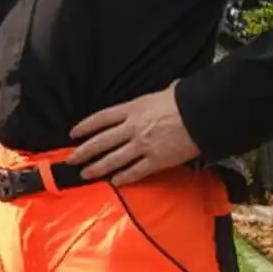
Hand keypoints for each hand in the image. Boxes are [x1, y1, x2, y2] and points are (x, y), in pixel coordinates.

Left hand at [65, 81, 200, 186]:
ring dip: (97, 168)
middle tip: (71, 159)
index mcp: (132, 109)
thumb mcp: (164, 92)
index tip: (73, 133)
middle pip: (101, 141)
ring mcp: (142, 145)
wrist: (201, 115)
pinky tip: (114, 182)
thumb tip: (168, 89)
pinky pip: (135, 171)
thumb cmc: (185, 100)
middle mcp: (132, 127)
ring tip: (85, 174)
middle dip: (84, 151)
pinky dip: (124, 178)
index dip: (85, 126)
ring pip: (113, 159)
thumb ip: (157, 96)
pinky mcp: (156, 160)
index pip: (101, 118)